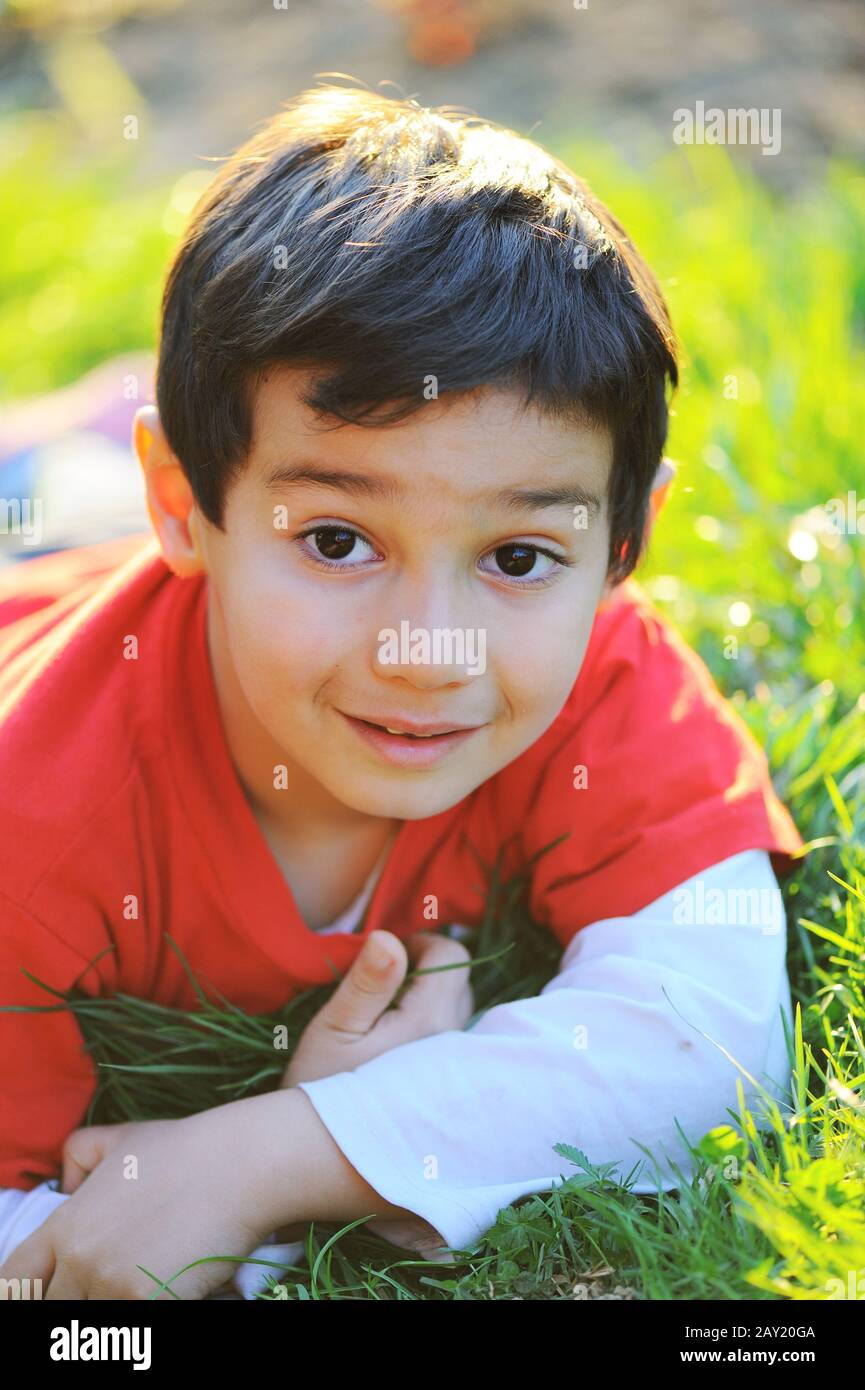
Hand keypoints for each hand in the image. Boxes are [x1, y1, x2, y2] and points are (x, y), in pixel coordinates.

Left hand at [0, 1109, 274, 1299]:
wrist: (239, 1163)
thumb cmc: (185, 1149)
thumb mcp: (121, 1137)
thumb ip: (80, 1155)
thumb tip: (67, 1188)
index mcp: (66, 1224)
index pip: (15, 1279)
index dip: (26, 1291)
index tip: (49, 1291)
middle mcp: (80, 1259)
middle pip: (56, 1308)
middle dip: (80, 1299)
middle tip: (117, 1279)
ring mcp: (112, 1284)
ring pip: (96, 1321)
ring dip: (117, 1302)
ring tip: (148, 1279)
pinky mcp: (149, 1303)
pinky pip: (135, 1326)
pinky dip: (150, 1311)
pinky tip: (171, 1288)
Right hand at [281, 929, 473, 1087]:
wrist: (320, 1160)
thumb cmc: (320, 1088)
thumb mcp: (335, 1028)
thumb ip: (368, 981)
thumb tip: (389, 937)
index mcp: (430, 1021)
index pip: (453, 956)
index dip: (420, 946)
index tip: (385, 962)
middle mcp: (456, 1046)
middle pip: (458, 984)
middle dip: (424, 976)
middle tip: (379, 995)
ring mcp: (457, 1074)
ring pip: (456, 1015)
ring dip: (426, 1006)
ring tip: (384, 1026)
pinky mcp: (448, 1095)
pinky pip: (452, 1047)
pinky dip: (429, 1037)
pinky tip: (395, 1057)